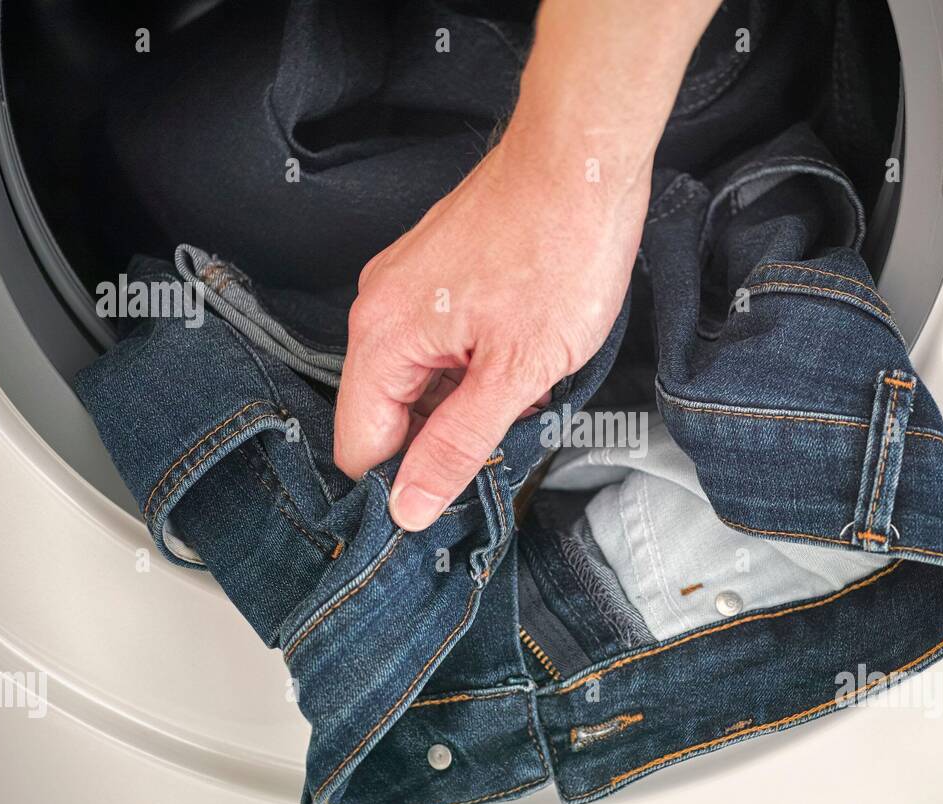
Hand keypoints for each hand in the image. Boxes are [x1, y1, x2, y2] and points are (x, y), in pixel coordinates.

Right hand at [333, 121, 650, 530]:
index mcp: (382, 336)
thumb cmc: (559, 248)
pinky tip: (524, 366)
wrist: (582, 158)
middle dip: (442, 443)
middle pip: (388, 415)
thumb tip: (408, 506)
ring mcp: (409, 286)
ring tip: (526, 396)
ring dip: (466, 406)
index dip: (401, 485)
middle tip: (506, 445)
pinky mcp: (440, 274)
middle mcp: (381, 308)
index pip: (360, 446)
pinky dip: (477, 369)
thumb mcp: (516, 370)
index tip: (451, 504)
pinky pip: (442, 347)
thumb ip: (458, 445)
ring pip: (420, 382)